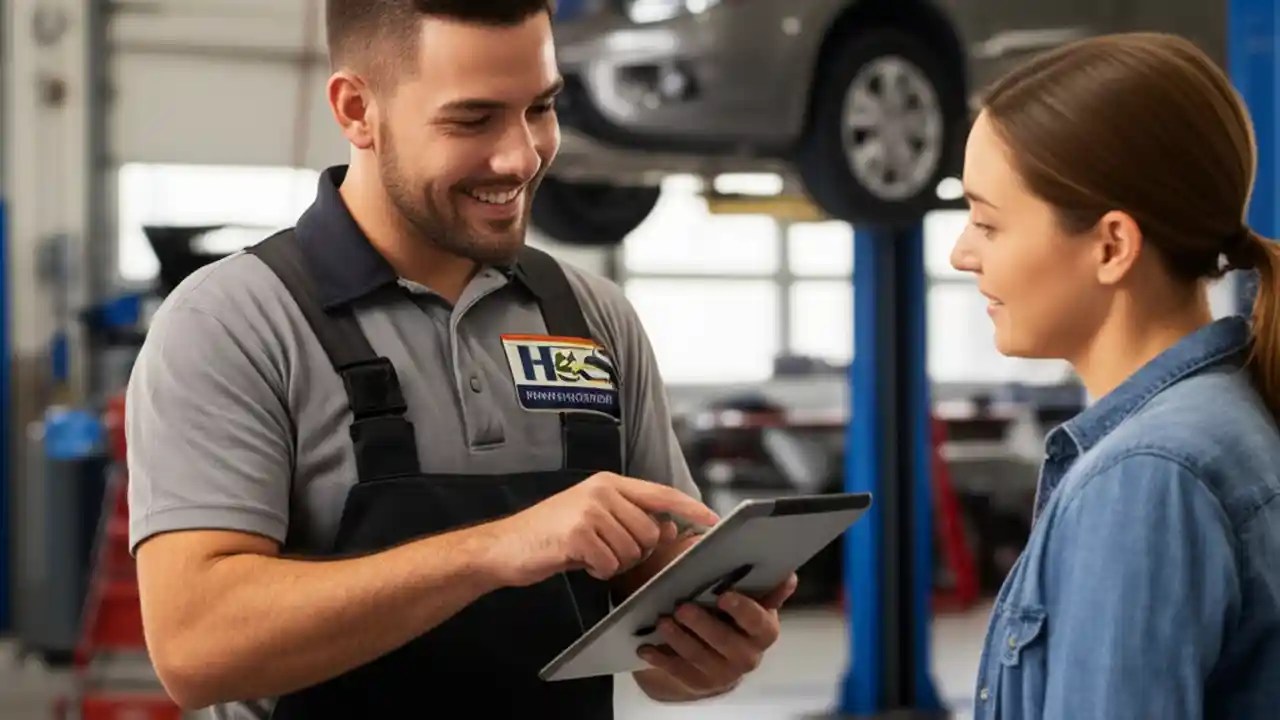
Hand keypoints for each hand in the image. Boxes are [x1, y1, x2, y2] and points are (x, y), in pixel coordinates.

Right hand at [483, 473, 719, 587]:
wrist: (505, 546)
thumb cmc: (550, 534)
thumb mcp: (592, 515)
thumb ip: (628, 517)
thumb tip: (669, 529)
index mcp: (609, 483)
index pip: (661, 494)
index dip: (690, 508)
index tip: (713, 521)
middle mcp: (602, 491)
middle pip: (650, 531)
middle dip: (635, 551)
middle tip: (605, 551)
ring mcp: (590, 511)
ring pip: (633, 550)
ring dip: (614, 562)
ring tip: (589, 554)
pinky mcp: (579, 534)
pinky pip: (610, 563)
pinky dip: (599, 571)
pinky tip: (580, 562)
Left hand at [637, 573, 798, 695]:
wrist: (718, 649)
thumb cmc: (733, 612)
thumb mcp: (749, 595)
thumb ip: (764, 585)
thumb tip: (788, 575)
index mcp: (763, 630)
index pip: (759, 622)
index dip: (743, 610)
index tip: (725, 595)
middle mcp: (748, 656)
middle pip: (727, 643)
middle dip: (704, 625)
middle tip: (683, 607)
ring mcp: (722, 673)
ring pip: (700, 658)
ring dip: (679, 639)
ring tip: (663, 621)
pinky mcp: (698, 682)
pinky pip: (678, 672)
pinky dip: (661, 658)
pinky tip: (646, 647)